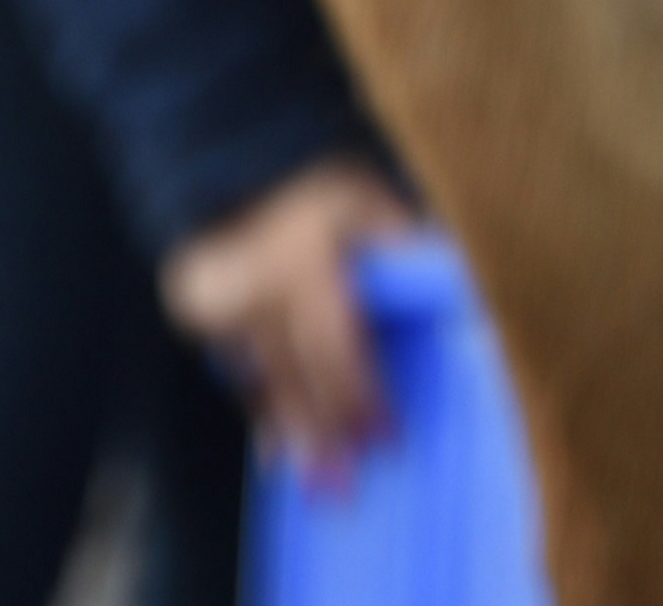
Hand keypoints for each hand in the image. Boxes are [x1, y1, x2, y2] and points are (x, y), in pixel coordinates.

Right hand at [161, 154, 408, 481]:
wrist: (236, 175)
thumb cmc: (318, 193)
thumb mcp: (364, 198)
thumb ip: (399, 241)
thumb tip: (452, 284)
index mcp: (301, 260)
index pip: (333, 342)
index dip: (359, 392)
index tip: (385, 437)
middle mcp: (259, 290)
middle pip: (297, 376)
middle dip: (325, 433)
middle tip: (348, 488)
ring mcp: (228, 310)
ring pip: (266, 384)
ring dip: (293, 437)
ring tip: (318, 488)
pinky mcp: (210, 323)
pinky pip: (240, 379)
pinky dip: (261, 416)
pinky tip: (276, 458)